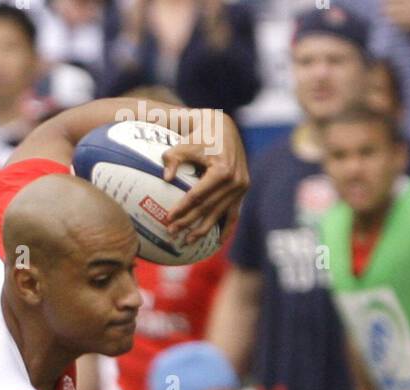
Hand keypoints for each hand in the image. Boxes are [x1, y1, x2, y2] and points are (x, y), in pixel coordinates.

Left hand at [163, 110, 249, 243]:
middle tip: (171, 233)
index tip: (167, 219)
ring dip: (203, 230)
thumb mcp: (184, 144)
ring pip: (219, 214)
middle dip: (188, 222)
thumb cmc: (200, 135)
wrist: (223, 127)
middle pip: (208, 208)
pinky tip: (217, 243)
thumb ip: (173, 159)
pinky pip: (235, 214)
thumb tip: (166, 178)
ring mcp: (241, 187)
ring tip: (186, 241)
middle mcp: (235, 180)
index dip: (182, 209)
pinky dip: (227, 229)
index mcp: (223, 170)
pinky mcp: (243, 190)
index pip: (198, 196)